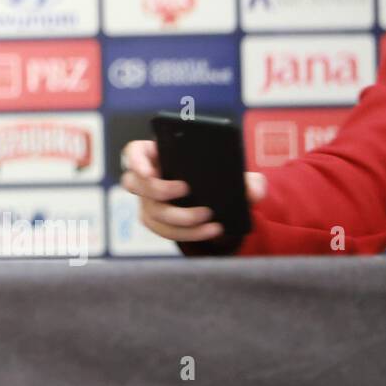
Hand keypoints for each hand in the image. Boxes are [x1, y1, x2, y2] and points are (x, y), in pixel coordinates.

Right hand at [120, 139, 266, 243]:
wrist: (219, 203)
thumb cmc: (218, 180)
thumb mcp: (236, 175)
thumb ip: (248, 179)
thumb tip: (252, 189)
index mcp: (158, 155)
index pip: (133, 152)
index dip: (135, 161)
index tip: (149, 171)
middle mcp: (146, 179)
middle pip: (136, 184)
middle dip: (160, 189)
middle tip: (186, 189)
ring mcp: (148, 202)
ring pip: (152, 212)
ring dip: (179, 216)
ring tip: (208, 217)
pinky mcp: (156, 222)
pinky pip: (164, 231)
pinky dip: (188, 233)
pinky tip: (210, 230)